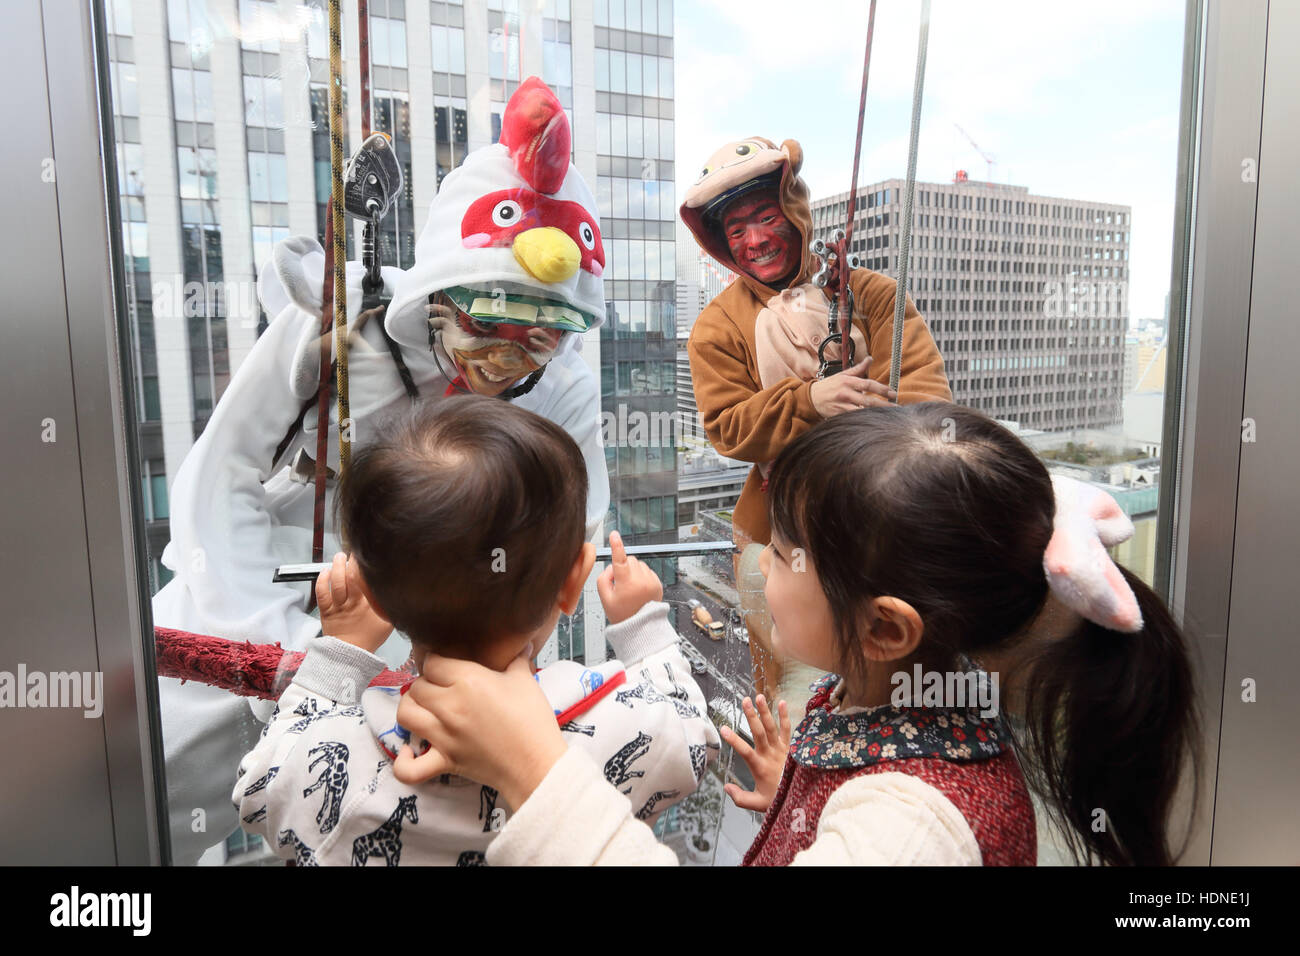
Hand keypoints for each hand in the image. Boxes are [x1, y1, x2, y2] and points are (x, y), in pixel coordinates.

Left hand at [316, 552, 391, 653]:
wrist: (349, 654)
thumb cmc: (369, 637)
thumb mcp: (388, 622)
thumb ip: (391, 605)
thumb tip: (399, 591)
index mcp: (368, 604)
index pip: (365, 580)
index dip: (364, 567)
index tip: (366, 557)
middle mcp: (352, 603)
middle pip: (350, 577)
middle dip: (350, 562)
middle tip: (353, 553)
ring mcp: (337, 606)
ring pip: (335, 582)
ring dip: (336, 567)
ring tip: (339, 557)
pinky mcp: (325, 610)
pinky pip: (321, 592)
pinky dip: (322, 580)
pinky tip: (326, 571)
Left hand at [392, 652, 565, 810]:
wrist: (538, 764)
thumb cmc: (533, 720)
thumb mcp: (526, 681)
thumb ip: (517, 659)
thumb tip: (523, 643)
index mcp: (468, 680)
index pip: (433, 662)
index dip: (437, 661)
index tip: (446, 665)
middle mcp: (450, 705)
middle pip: (417, 686)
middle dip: (426, 683)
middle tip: (441, 687)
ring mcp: (443, 736)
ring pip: (405, 714)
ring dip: (412, 708)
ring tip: (425, 708)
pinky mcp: (444, 761)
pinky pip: (410, 767)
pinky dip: (404, 760)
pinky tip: (410, 750)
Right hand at [597, 530, 662, 624]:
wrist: (641, 627)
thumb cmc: (622, 614)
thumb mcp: (604, 598)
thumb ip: (603, 578)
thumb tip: (612, 568)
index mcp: (626, 583)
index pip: (620, 559)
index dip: (616, 545)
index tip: (614, 535)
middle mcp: (641, 580)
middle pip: (630, 560)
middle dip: (624, 567)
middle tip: (620, 584)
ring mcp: (651, 581)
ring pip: (639, 564)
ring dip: (633, 571)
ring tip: (630, 588)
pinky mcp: (657, 583)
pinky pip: (647, 571)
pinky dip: (641, 576)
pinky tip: (638, 589)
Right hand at [721, 695, 791, 812]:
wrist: (802, 798)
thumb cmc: (778, 800)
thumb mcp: (757, 804)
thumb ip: (740, 798)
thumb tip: (726, 787)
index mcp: (760, 767)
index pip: (745, 751)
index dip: (734, 740)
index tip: (723, 728)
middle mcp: (770, 755)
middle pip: (759, 733)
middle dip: (751, 716)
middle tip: (745, 700)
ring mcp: (781, 750)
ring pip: (772, 728)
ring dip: (765, 712)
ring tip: (759, 697)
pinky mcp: (790, 748)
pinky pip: (788, 730)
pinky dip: (785, 717)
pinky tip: (782, 702)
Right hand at [809, 355, 896, 417]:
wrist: (810, 398)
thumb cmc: (828, 386)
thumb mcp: (842, 375)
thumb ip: (858, 369)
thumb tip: (870, 359)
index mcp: (847, 382)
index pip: (867, 384)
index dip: (881, 389)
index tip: (893, 393)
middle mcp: (845, 393)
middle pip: (868, 400)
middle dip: (883, 404)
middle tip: (896, 407)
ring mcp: (841, 406)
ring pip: (862, 411)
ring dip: (876, 414)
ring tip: (889, 417)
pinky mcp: (838, 415)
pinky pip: (853, 418)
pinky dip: (864, 420)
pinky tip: (874, 422)